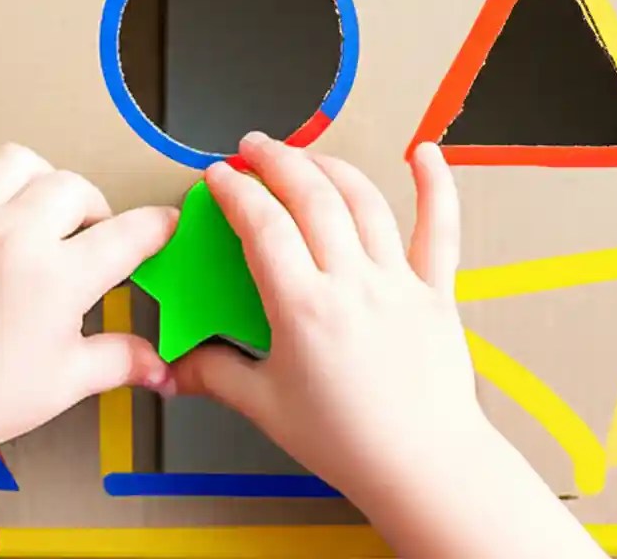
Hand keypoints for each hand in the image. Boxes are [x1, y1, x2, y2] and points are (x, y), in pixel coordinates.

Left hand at [0, 144, 177, 463]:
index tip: (163, 226)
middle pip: (75, 187)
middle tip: (88, 240)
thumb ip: (119, 360)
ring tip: (38, 215)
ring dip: (40, 182)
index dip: (156, 227)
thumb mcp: (64, 381)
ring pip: (18, 162)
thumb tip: (160, 366)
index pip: (128, 234)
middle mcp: (12, 238)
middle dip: (93, 210)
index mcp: (56, 279)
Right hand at [171, 133, 482, 504]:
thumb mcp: (266, 407)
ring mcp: (397, 283)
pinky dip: (435, 185)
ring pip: (363, 201)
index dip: (236, 192)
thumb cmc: (350, 443)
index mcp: (304, 309)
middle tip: (253, 148)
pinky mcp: (435, 292)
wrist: (424, 468)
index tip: (218, 177)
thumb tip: (177, 366)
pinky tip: (424, 153)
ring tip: (305, 153)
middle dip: (276, 161)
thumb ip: (216, 376)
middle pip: (311, 197)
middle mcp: (352, 284)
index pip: (262, 226)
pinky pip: (439, 229)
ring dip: (329, 166)